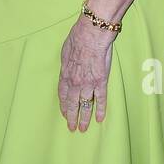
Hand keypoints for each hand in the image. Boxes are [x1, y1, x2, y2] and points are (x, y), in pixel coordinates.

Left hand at [58, 16, 114, 131]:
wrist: (91, 34)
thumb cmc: (77, 38)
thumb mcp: (64, 51)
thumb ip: (66, 63)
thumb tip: (66, 68)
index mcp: (65, 74)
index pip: (62, 94)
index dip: (63, 105)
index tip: (64, 113)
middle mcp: (75, 82)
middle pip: (71, 104)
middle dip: (71, 117)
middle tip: (72, 128)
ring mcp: (88, 83)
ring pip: (85, 105)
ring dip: (84, 118)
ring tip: (83, 128)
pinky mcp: (101, 82)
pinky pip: (100, 99)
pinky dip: (100, 110)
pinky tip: (99, 119)